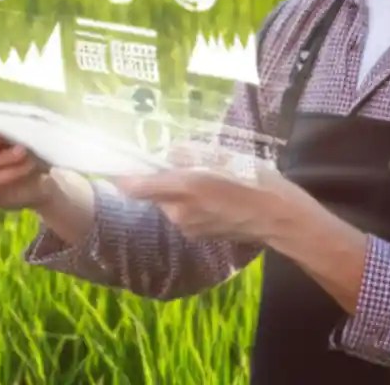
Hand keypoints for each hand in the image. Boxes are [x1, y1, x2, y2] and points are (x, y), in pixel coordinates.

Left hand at [112, 164, 312, 242]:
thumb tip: (169, 152)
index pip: (137, 186)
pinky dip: (191, 204)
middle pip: (155, 193)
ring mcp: (188, 227)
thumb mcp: (223, 156)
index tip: (111, 165)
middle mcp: (179, 212)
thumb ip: (190, 153)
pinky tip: (215, 197)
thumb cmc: (255, 179)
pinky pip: (184, 214)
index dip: (121, 176)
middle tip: (181, 165)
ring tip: (206, 180)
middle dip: (161, 180)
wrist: (279, 217)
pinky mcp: (198, 236)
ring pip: (171, 204)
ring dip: (179, 192)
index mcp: (184, 188)